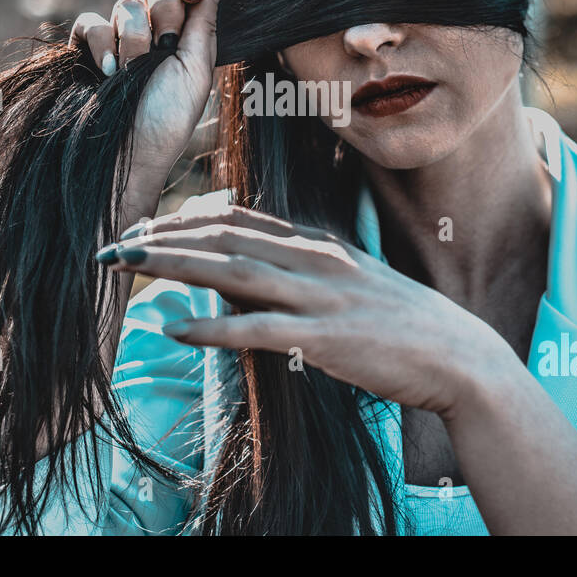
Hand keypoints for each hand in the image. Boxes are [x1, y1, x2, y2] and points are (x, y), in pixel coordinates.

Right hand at [69, 0, 222, 185]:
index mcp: (185, 35)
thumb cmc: (167, 118)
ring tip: (133, 73)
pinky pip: (91, 22)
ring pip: (126, 4)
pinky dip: (102, 43)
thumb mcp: (196, 71)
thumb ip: (205, 23)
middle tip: (164, 50)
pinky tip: (109, 70)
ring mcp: (118, 38)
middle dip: (165, 17)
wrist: (128, 152)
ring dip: (135, 40)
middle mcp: (153, 31)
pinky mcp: (86, 48)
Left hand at [96, 205, 513, 418]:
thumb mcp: (352, 281)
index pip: (240, 219)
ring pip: (233, 272)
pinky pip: (258, 330)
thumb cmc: (404, 324)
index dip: (187, 220)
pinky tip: (175, 330)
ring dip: (174, 267)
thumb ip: (305, 271)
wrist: (460, 356)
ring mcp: (320, 297)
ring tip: (129, 264)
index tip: (147, 227)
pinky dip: (212, 329)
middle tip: (116, 242)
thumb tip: (257, 273)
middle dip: (165, 237)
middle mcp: (315, 261)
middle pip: (225, 238)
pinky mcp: (326, 339)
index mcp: (318, 246)